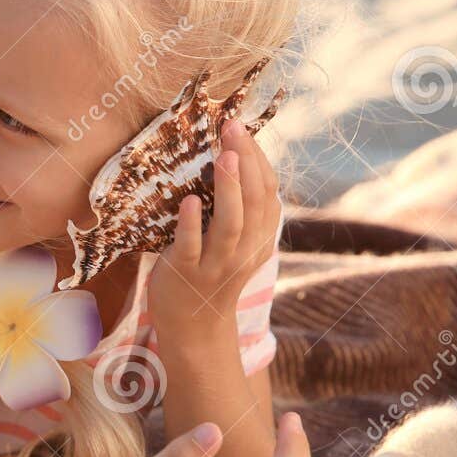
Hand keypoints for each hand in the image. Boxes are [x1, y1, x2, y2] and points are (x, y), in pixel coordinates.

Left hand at [148, 119, 280, 329]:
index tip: (242, 127)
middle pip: (255, 202)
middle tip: (232, 127)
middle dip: (246, 162)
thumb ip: (238, 210)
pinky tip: (189, 200)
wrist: (193, 328)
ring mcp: (217, 264)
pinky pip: (192, 246)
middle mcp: (244, 250)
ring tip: (223, 157)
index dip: (258, 160)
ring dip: (229, 189)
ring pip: (231, 224)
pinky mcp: (187, 274)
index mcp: (259, 238)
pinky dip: (192, 223)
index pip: (268, 194)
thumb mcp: (233, 243)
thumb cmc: (208, 273)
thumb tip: (230, 158)